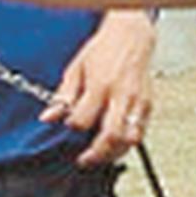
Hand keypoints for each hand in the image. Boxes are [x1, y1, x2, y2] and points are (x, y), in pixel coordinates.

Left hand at [48, 10, 154, 165]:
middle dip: (96, 153)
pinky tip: (115, 145)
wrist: (131, 36)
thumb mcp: (76, 68)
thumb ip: (63, 96)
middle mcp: (121, 95)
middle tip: (84, 160)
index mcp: (100, 85)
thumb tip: (47, 117)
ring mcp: (137, 102)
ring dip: (114, 153)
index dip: (73, 126)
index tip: (69, 126)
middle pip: (111, 135)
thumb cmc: (103, 50)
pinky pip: (139, 132)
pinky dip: (127, 143)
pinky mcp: (148, 105)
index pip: (83, 118)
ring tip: (100, 155)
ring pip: (129, 139)